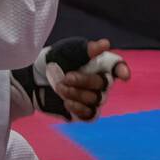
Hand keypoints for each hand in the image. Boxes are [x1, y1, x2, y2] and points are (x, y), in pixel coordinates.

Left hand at [10, 37, 129, 121]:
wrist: (36, 80)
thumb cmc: (56, 60)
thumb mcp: (68, 50)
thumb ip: (86, 49)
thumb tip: (106, 44)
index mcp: (100, 63)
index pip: (118, 66)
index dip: (123, 70)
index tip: (123, 75)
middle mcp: (101, 82)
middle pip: (104, 84)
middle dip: (84, 81)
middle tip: (67, 77)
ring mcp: (93, 98)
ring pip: (95, 100)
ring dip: (76, 93)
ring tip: (60, 87)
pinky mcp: (84, 112)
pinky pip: (90, 115)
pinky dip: (78, 109)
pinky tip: (67, 102)